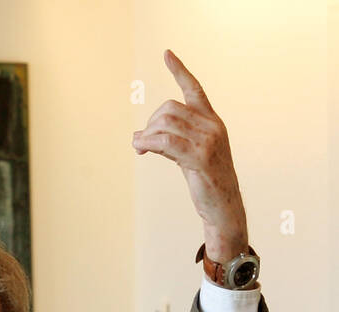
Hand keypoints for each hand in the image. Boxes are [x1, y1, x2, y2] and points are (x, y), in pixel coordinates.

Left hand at [132, 49, 248, 261]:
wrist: (222, 206)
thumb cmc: (204, 180)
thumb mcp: (188, 154)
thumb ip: (171, 140)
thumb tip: (139, 135)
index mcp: (211, 120)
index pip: (194, 89)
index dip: (179, 71)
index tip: (166, 54)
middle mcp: (212, 125)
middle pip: (168, 108)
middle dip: (149, 123)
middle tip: (141, 142)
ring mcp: (208, 140)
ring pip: (165, 124)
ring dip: (145, 135)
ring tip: (140, 148)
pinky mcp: (200, 158)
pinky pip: (167, 142)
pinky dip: (149, 143)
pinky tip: (142, 149)